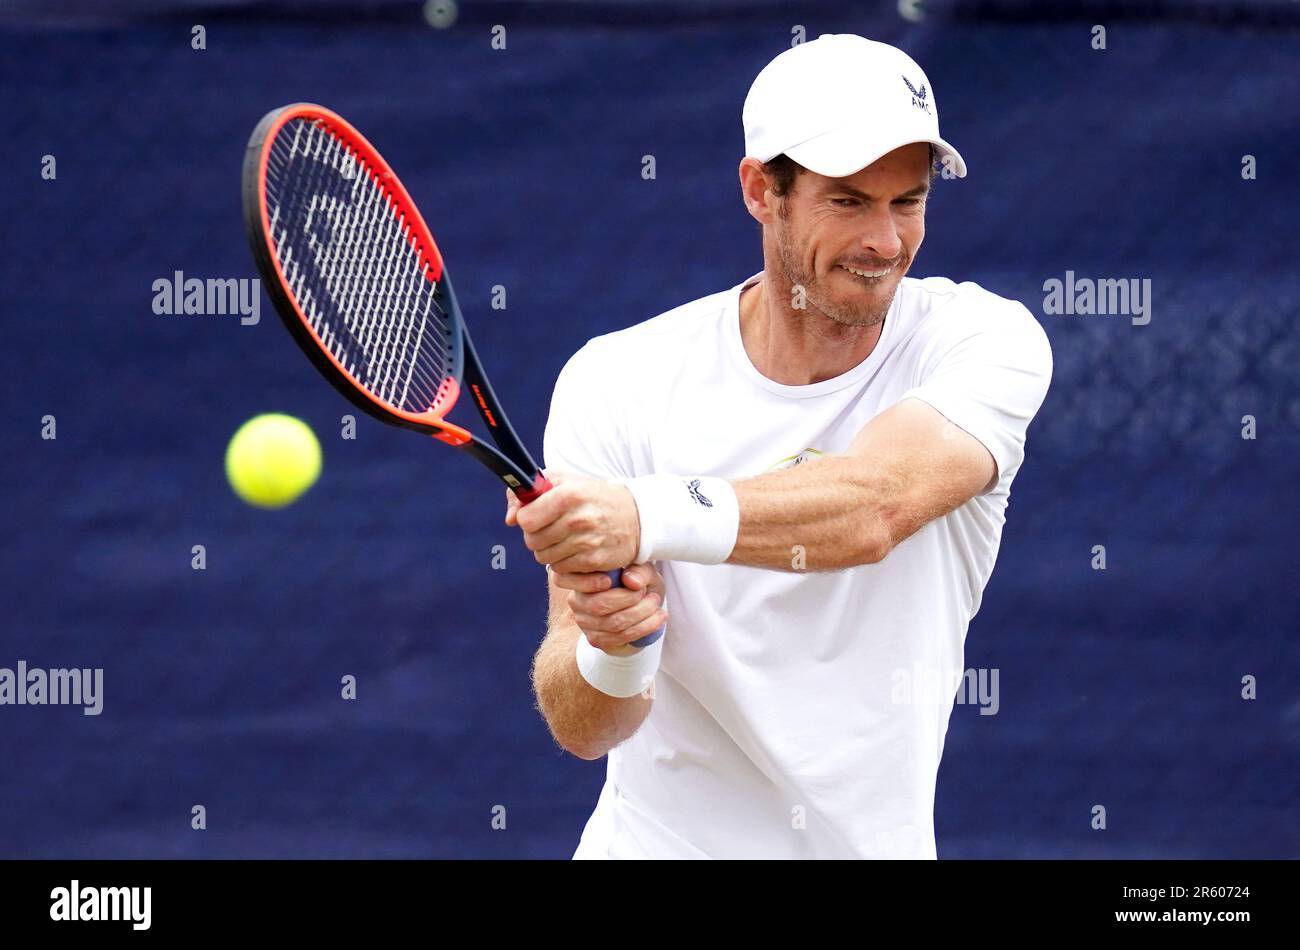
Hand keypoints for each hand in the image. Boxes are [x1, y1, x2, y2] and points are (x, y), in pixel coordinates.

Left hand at [504, 471, 639, 573]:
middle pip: (532, 540)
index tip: (536, 514)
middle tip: (550, 527)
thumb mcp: (564, 481)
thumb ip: (529, 491)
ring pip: (543, 557)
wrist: (637, 517)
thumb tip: (509, 518)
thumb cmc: (593, 496)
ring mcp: (587, 543)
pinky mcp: (594, 562)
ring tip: (563, 538)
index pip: (526, 519)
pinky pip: (560, 569)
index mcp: (569, 495)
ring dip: (548, 550)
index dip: (526, 518)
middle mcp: (578, 519)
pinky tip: (575, 549)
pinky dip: (563, 561)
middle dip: (536, 535)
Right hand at [555, 563, 666, 653]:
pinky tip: (658, 617)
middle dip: (631, 599)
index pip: (566, 579)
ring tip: (656, 603)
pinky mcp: (597, 640)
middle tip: (650, 593)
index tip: (610, 580)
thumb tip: (631, 581)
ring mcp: (585, 623)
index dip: (588, 582)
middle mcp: (576, 602)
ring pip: (613, 622)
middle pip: (599, 604)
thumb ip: (639, 571)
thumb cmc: (637, 584)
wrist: (641, 610)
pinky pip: (622, 636)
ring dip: (642, 613)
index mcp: (580, 578)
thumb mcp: (642, 572)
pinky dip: (645, 626)